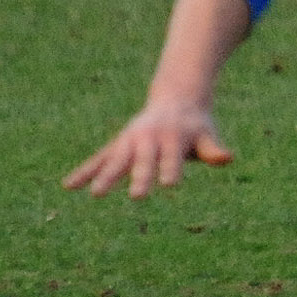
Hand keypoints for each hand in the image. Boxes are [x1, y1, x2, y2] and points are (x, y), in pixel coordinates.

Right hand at [63, 96, 234, 199]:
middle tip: (138, 197)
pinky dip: (85, 170)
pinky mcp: (118, 144)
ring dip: (106, 176)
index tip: (170, 184)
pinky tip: (68, 186)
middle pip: (144, 160)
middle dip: (140, 177)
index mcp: (173, 137)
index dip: (172, 169)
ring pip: (116, 159)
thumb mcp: (207, 134)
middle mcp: (149, 138)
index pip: (173, 157)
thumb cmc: (195, 125)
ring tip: (95, 194)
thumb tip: (227, 159)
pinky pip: (99, 158)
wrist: (176, 99)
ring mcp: (130, 141)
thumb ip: (213, 149)